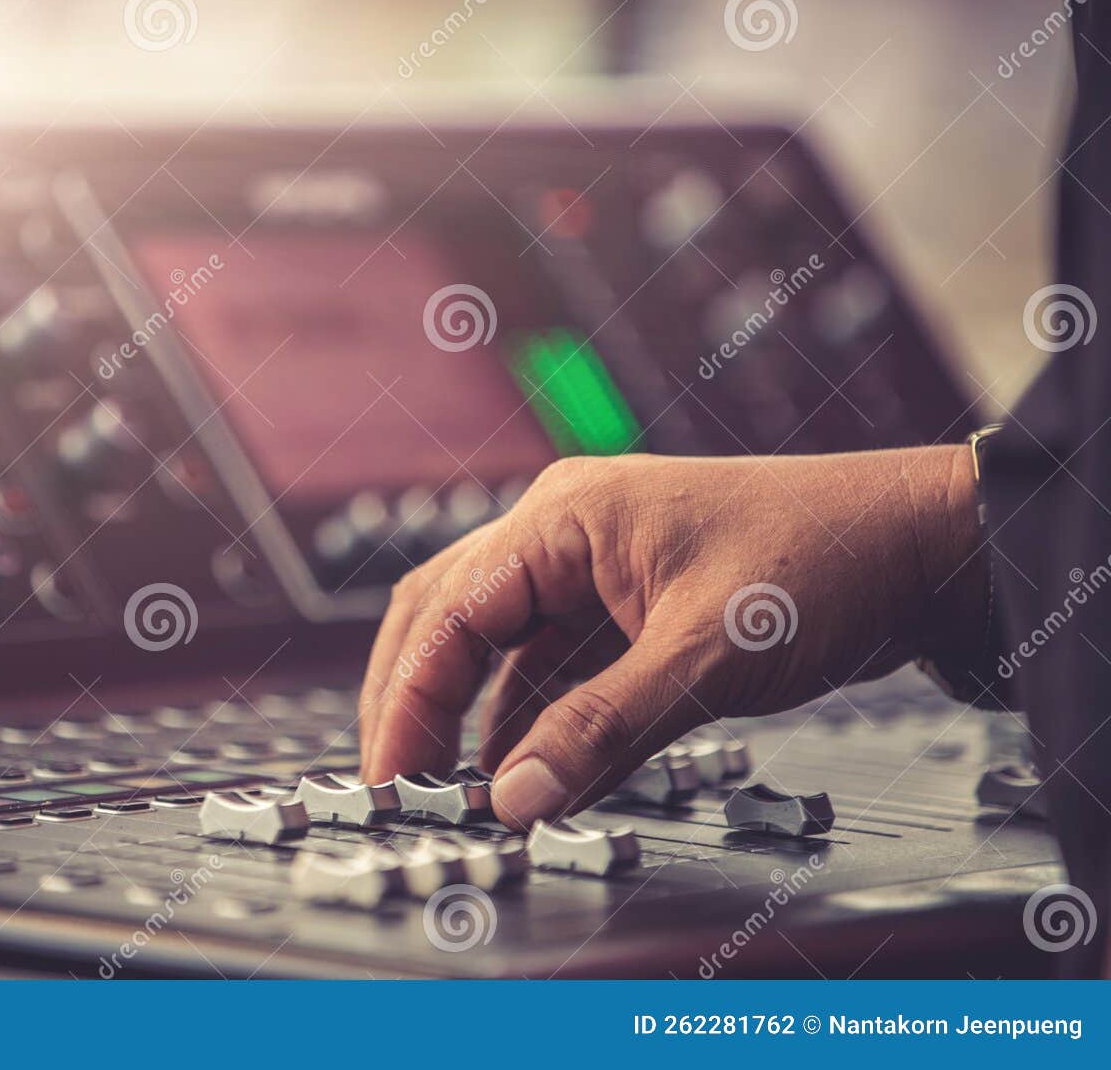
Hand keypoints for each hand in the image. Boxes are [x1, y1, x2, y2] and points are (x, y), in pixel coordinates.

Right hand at [357, 446, 984, 827]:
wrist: (920, 548)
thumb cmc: (825, 558)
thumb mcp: (704, 655)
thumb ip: (602, 730)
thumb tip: (516, 798)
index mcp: (564, 517)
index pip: (450, 610)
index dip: (411, 698)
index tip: (393, 775)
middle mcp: (564, 534)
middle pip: (447, 616)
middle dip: (412, 699)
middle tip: (393, 782)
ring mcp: (592, 570)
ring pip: (494, 644)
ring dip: (466, 713)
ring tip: (447, 786)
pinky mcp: (624, 608)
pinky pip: (551, 664)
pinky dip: (527, 716)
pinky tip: (520, 767)